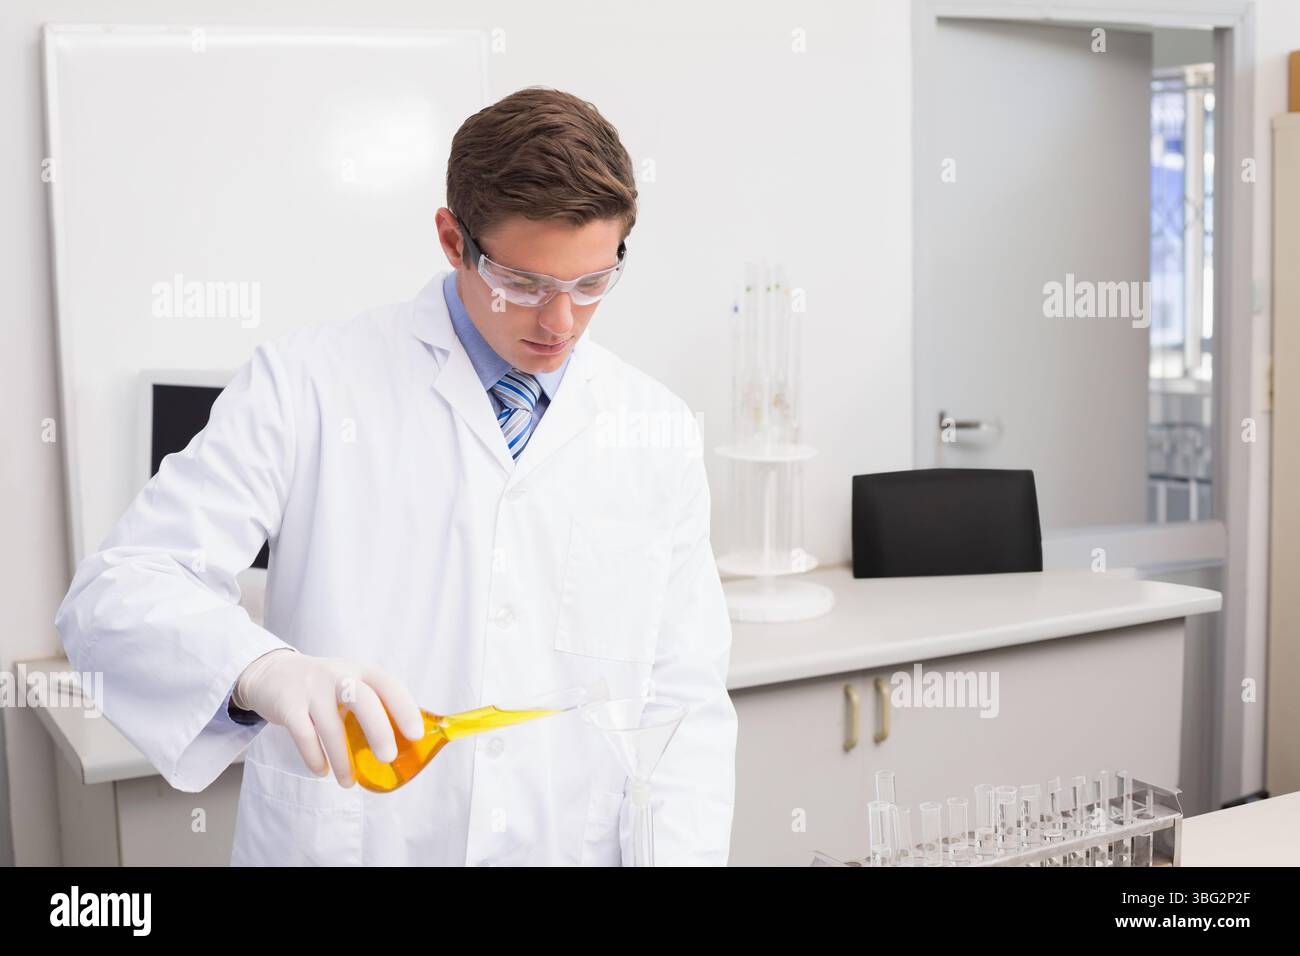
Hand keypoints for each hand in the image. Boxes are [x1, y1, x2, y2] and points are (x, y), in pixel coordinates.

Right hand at [233, 649, 424, 785]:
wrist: (273, 673)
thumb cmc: (324, 687)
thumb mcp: (350, 684)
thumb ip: (373, 705)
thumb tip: (404, 745)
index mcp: (361, 671)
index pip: (389, 685)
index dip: (405, 709)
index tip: (416, 735)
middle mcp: (338, 675)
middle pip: (363, 700)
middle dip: (378, 730)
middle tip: (387, 758)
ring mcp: (312, 689)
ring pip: (331, 727)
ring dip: (342, 760)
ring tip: (348, 783)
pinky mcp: (288, 705)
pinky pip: (305, 736)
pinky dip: (314, 758)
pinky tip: (322, 771)